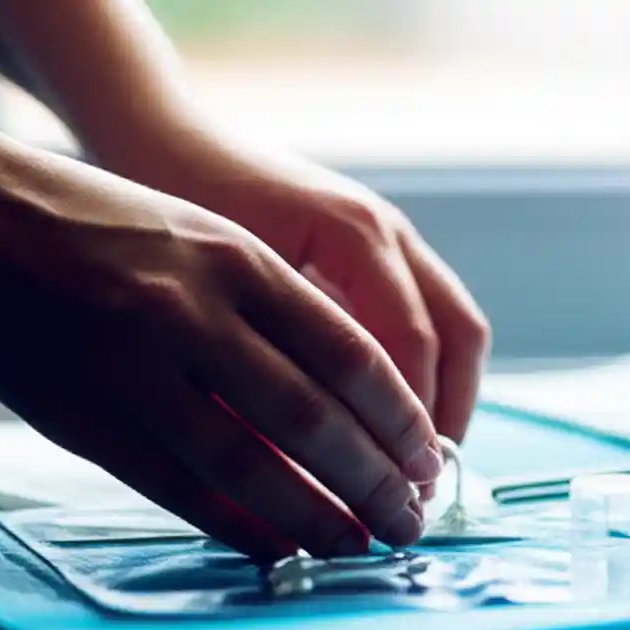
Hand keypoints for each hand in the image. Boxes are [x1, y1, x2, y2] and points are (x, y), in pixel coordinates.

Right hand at [0, 147, 443, 559]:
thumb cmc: (104, 224)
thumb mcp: (207, 236)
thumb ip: (276, 307)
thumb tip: (351, 395)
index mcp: (239, 259)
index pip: (352, 355)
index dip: (400, 420)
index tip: (427, 459)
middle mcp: (195, 313)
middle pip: (315, 419)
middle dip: (375, 480)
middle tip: (409, 519)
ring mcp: (138, 368)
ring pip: (253, 465)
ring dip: (317, 515)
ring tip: (356, 543)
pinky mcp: (90, 418)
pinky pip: (182, 487)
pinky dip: (240, 524)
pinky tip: (278, 546)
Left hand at [110, 131, 490, 453]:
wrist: (171, 145)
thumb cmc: (178, 209)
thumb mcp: (216, 290)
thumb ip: (265, 358)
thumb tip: (299, 455)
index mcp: (350, 234)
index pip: (409, 344)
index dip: (407, 422)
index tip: (396, 484)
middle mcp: (387, 230)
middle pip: (458, 333)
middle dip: (445, 416)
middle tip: (419, 485)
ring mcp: (392, 234)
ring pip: (455, 324)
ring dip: (445, 396)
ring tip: (417, 464)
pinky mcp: (381, 248)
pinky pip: (430, 314)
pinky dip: (425, 370)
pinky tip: (390, 417)